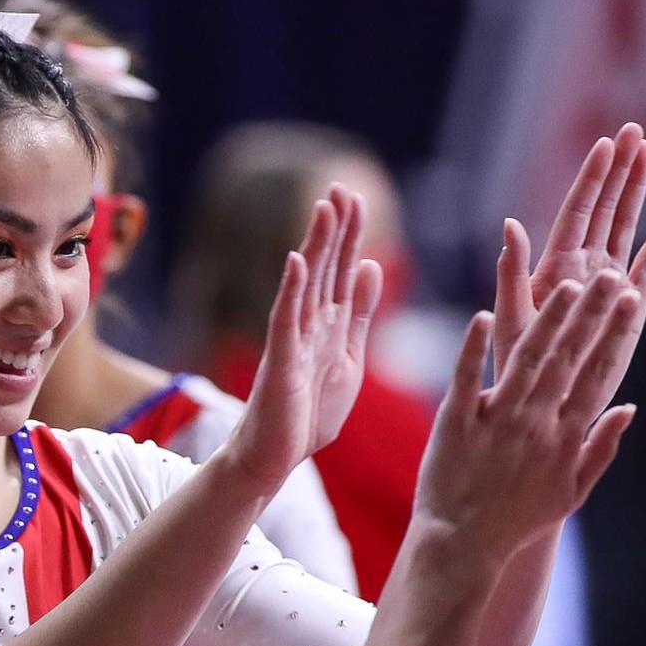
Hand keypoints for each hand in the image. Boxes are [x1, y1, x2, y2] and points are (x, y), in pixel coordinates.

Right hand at [221, 185, 383, 491]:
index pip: (342, 270)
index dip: (350, 235)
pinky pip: (286, 321)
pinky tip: (297, 262)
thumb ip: (359, 314)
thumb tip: (371, 266)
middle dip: (334, 228)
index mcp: (329, 324)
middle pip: (325, 267)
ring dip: (316, 246)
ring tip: (324, 208)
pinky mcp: (280, 362)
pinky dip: (292, 291)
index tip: (356, 197)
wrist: (274, 458)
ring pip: (307, 284)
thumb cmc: (307, 413)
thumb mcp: (348, 357)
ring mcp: (292, 341)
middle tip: (340, 187)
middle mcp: (308, 324)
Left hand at [414, 271, 643, 557]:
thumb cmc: (517, 519)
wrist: (462, 544)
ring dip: (547, 322)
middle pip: (567, 360)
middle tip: (611, 276)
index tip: (634, 298)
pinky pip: (467, 378)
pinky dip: (475, 348)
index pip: (597, 376)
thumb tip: (630, 407)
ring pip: (526, 362)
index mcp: (564, 437)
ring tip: (568, 285)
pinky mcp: (455, 422)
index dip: (615, 335)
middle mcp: (534, 424)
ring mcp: (495, 422)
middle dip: (591, 316)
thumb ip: (602, 448)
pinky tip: (484, 315)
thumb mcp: (571, 491)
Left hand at [494, 122, 645, 383]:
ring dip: (637, 189)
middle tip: (633, 129)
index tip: (605, 143)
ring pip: (626, 225)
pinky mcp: (628, 303)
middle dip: (618, 168)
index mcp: (555, 265)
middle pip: (604, 207)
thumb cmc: (517, 364)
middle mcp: (583, 266)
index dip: (591, 177)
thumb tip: (510, 225)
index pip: (577, 210)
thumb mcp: (511, 317)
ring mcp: (607, 281)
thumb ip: (512, 272)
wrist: (542, 400)